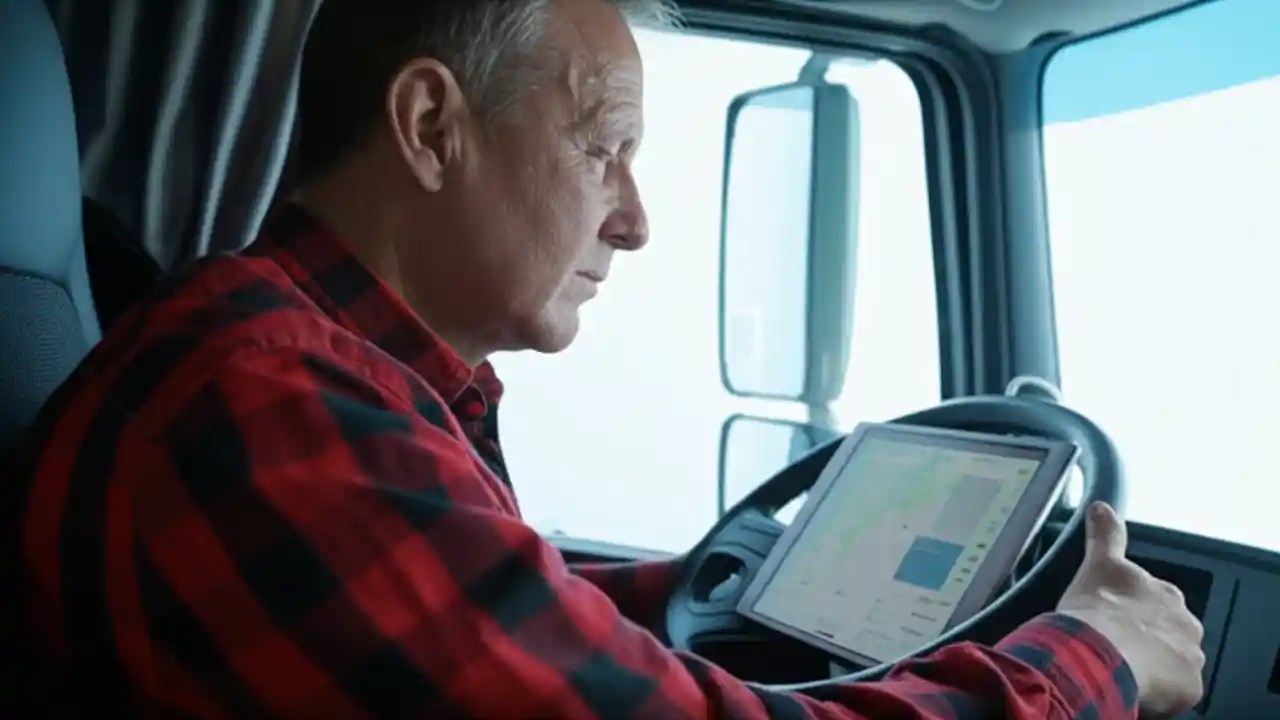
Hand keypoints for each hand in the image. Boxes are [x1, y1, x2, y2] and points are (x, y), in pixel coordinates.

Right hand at [1057, 502, 1204, 718]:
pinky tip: (1133, 686)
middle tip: (1117, 646)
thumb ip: (1105, 534)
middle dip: (1148, 637)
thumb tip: (1101, 507)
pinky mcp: (1188, 685)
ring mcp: (1188, 655)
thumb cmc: (1095, 607)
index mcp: (1164, 593)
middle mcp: (1184, 621)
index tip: (1118, 617)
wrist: (1099, 648)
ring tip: (1122, 668)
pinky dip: (1157, 690)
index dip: (1137, 610)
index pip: (1158, 601)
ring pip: (1172, 662)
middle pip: (1168, 631)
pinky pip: (1174, 690)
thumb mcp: (1098, 564)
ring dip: (1153, 664)